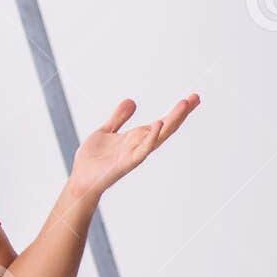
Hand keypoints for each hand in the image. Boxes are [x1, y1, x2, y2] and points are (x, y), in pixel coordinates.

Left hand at [68, 93, 199, 201]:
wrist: (80, 178)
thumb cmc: (93, 159)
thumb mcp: (105, 131)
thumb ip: (119, 118)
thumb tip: (131, 101)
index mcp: (136, 137)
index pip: (162, 122)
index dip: (176, 111)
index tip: (192, 98)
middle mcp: (140, 145)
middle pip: (166, 127)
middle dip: (181, 113)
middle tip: (196, 98)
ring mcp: (135, 154)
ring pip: (159, 136)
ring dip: (172, 121)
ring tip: (184, 105)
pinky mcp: (126, 162)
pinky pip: (142, 150)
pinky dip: (151, 138)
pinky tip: (157, 124)